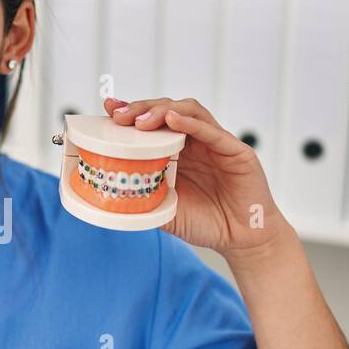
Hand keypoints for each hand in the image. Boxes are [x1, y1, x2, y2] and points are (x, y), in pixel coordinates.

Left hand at [103, 96, 292, 257]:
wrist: (240, 240)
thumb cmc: (205, 223)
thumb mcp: (164, 211)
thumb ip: (143, 199)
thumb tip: (109, 195)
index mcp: (176, 151)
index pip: (151, 122)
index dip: (130, 112)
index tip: (108, 109)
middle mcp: (194, 141)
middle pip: (167, 110)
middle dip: (141, 108)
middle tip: (119, 116)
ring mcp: (215, 142)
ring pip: (188, 111)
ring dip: (162, 111)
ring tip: (140, 121)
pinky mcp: (235, 151)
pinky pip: (212, 131)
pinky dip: (190, 123)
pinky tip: (172, 120)